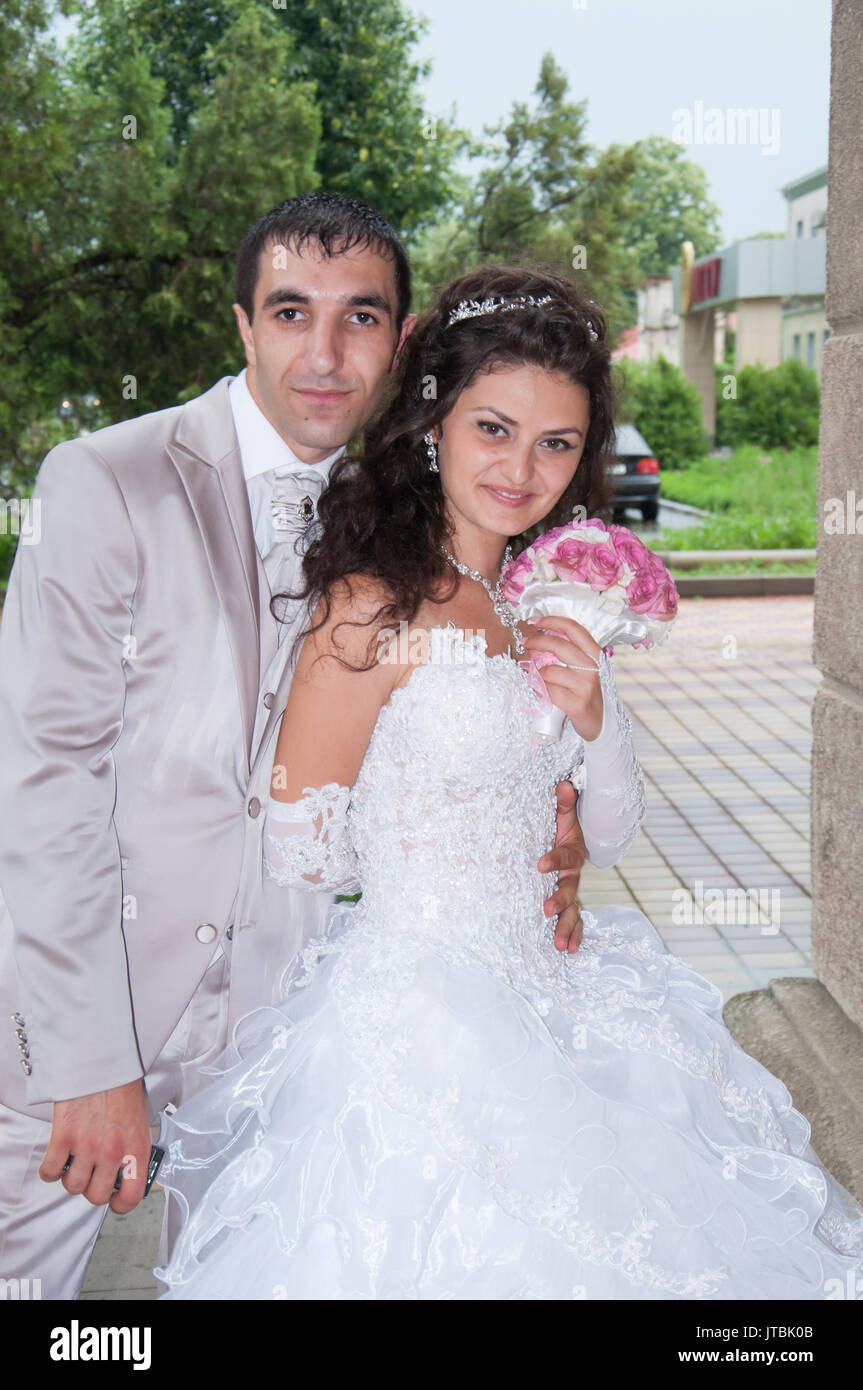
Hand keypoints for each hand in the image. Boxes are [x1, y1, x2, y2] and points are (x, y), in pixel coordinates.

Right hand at [39, 1078, 150, 1213]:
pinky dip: (50, 1169)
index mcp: (136, 1147)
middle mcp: (112, 1152)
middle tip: (93, 1174)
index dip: (122, 1203)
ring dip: (72, 1177)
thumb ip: (134, 1148)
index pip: (131, 1196)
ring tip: (77, 1161)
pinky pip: (50, 1171)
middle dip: (93, 1188)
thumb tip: (130, 1170)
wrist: (102, 1062)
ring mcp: (87, 1146)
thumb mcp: (140, 1121)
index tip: (116, 1199)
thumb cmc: (122, 1088)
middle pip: (96, 1196)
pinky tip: (58, 1158)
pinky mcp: (64, 1137)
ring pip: (73, 1186)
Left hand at [524, 615, 603, 741]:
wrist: (600, 723)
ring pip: (549, 670)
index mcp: (595, 655)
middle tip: (525, 643)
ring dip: (535, 672)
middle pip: (559, 646)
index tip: (536, 621)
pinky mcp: (576, 704)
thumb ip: (571, 653)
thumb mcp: (586, 669)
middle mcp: (593, 668)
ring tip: (532, 674)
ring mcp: (585, 686)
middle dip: (537, 641)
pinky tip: (536, 690)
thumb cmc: (588, 693)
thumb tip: (541, 638)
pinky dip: (538, 689)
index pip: (574, 629)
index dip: (553, 621)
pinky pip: (548, 691)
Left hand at [539, 779, 587, 953]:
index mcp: (573, 851)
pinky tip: (569, 949)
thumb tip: (561, 785)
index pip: (565, 857)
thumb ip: (563, 802)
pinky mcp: (568, 900)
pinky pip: (575, 919)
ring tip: (559, 945)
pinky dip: (574, 934)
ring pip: (573, 909)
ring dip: (566, 926)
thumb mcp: (563, 814)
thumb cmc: (562, 825)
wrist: (572, 836)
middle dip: (560, 900)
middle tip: (546, 909)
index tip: (540, 864)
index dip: (554, 859)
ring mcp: (572, 888)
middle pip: (570, 889)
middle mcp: (575, 873)